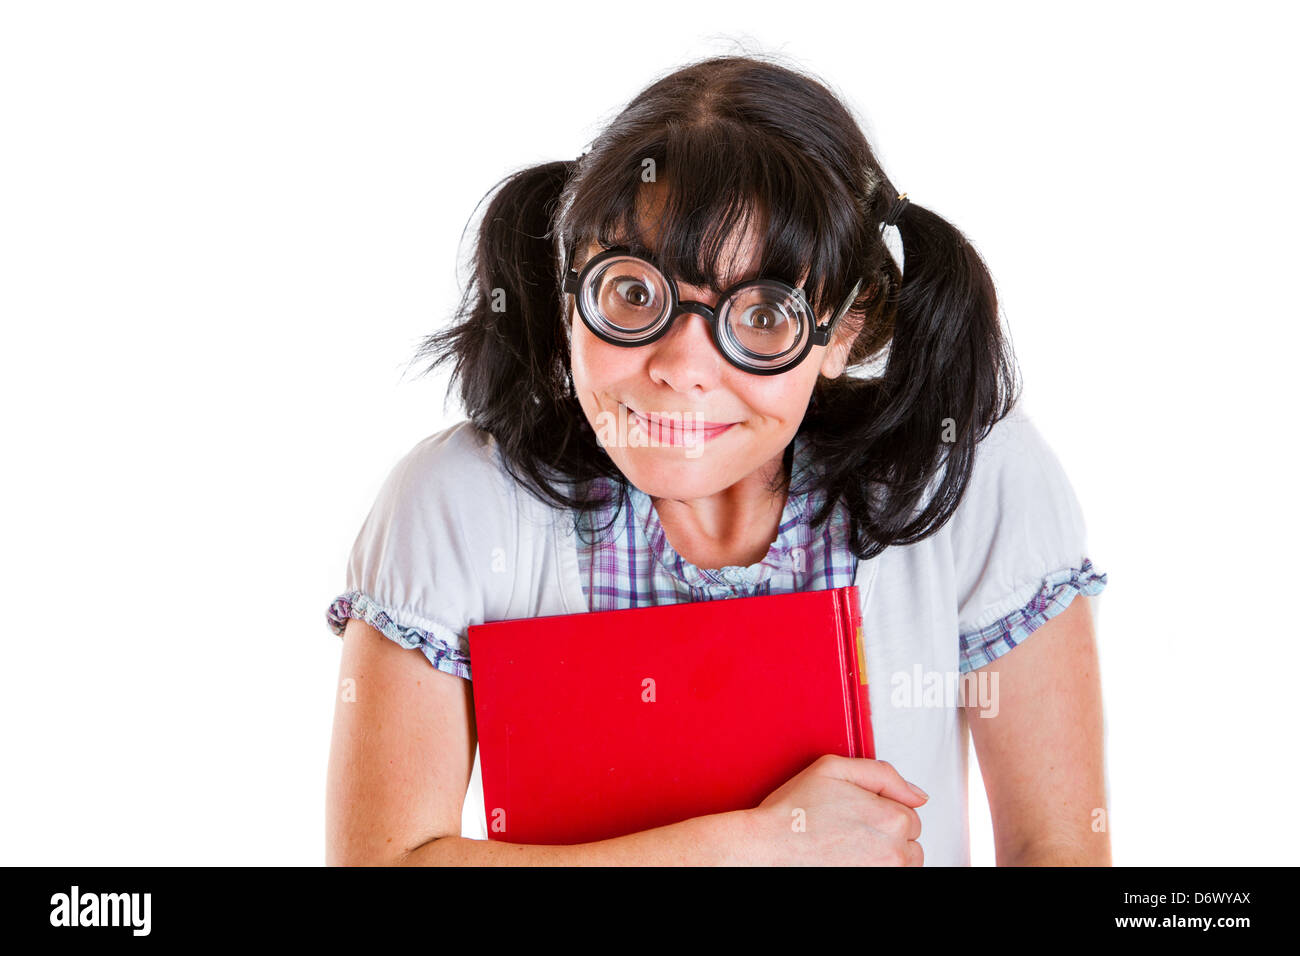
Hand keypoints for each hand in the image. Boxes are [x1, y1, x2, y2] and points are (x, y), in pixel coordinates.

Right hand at [742, 755, 927, 865]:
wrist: (768, 847)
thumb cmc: (794, 812)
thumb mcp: (834, 768)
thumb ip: (883, 774)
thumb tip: (917, 794)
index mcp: (891, 818)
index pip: (910, 813)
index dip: (881, 808)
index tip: (856, 811)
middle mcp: (894, 853)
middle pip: (910, 843)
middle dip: (887, 835)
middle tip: (850, 829)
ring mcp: (883, 875)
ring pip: (902, 864)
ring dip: (884, 856)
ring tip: (849, 848)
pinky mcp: (871, 887)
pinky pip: (887, 876)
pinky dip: (872, 867)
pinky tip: (850, 861)